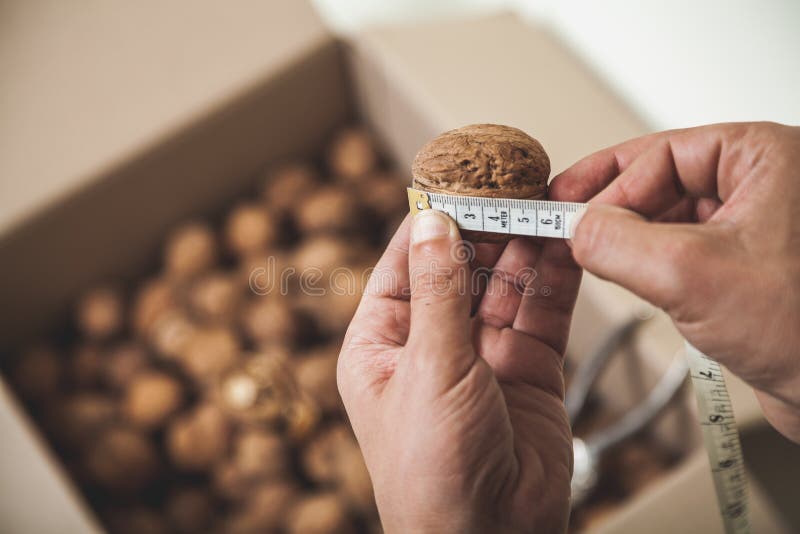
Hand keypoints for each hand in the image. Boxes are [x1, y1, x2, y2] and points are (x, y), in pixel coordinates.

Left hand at [338, 211, 581, 532]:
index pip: (406, 261)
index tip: (458, 175)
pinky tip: (567, 241)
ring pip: (507, 281)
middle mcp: (433, 342)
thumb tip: (432, 222)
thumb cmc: (433, 475)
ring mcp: (483, 353)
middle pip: (463, 263)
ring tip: (548, 200)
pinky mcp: (529, 367)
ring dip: (526, 243)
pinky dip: (556, 276)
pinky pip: (543, 310)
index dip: (431, 217)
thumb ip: (439, 292)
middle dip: (489, 225)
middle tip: (517, 182)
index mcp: (383, 343)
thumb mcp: (429, 370)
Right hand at [551, 122, 799, 442]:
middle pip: (659, 180)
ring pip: (667, 216)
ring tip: (595, 256)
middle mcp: (762, 184)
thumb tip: (575, 227)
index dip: (606, 185)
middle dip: (612, 209)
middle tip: (567, 229)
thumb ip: (618, 244)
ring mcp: (754, 226)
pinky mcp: (745, 266)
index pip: (660, 154)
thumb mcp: (693, 276)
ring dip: (628, 238)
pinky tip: (630, 278)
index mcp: (764, 157)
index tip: (566, 213)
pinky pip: (680, 249)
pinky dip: (648, 262)